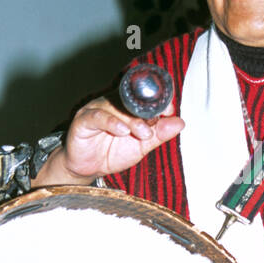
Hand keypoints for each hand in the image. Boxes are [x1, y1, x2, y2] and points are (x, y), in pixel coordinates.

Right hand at [32, 97, 183, 186]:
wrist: (88, 169)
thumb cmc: (113, 153)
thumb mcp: (142, 146)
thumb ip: (159, 134)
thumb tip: (180, 122)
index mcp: (128, 105)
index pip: (144, 93)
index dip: (158, 98)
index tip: (169, 110)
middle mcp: (112, 102)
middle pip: (131, 99)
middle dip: (146, 112)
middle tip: (155, 127)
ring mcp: (97, 109)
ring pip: (116, 107)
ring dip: (132, 121)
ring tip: (142, 134)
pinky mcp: (83, 120)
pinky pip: (97, 116)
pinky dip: (111, 123)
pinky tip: (122, 131)